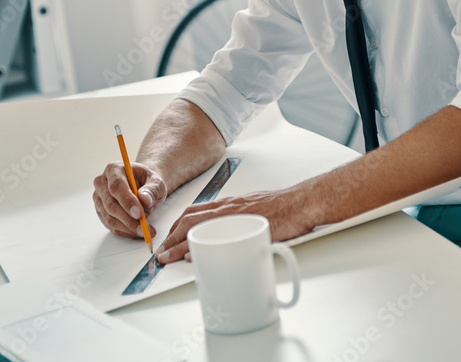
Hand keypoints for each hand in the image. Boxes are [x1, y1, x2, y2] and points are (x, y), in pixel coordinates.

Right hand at [93, 161, 166, 239]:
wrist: (143, 186)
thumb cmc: (148, 182)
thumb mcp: (156, 182)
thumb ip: (152, 189)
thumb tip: (144, 200)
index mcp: (114, 169)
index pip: (116, 187)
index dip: (127, 201)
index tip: (139, 213)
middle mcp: (102, 183)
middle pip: (111, 204)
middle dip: (128, 219)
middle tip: (144, 229)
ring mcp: (99, 198)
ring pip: (109, 218)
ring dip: (128, 228)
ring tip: (146, 230)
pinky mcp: (101, 212)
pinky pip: (111, 226)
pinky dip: (125, 232)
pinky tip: (137, 233)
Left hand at [154, 188, 314, 263]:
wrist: (300, 202)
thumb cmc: (281, 207)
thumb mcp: (253, 210)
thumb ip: (237, 222)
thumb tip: (227, 237)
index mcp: (228, 205)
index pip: (193, 212)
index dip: (176, 226)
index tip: (167, 239)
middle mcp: (227, 208)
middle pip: (188, 219)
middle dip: (170, 237)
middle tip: (161, 253)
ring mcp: (233, 216)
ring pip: (196, 227)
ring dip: (178, 244)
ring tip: (167, 258)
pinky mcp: (242, 226)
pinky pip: (215, 236)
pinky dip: (200, 246)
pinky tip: (192, 256)